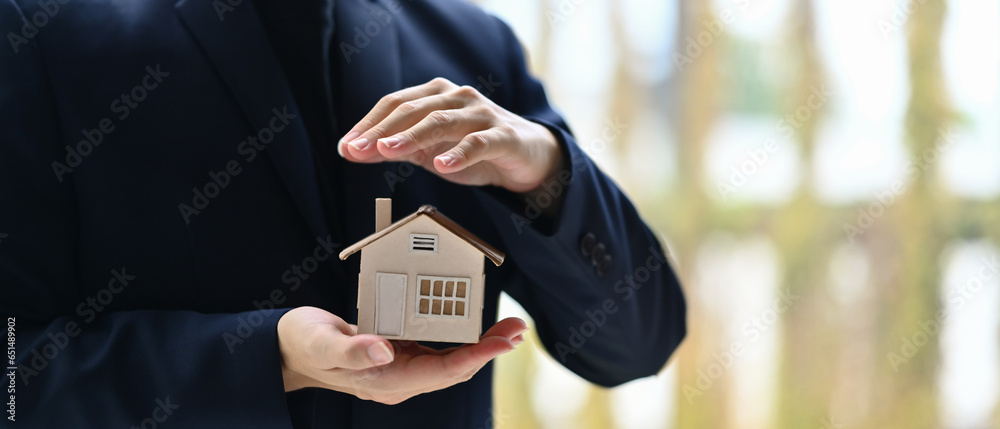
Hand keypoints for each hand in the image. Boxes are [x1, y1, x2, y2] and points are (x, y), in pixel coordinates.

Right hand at [277, 306, 527, 403]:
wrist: (291, 348)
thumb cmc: (304, 343)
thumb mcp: (321, 343)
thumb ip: (352, 349)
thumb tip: (385, 351)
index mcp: (386, 381)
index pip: (441, 373)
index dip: (475, 358)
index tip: (502, 343)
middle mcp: (401, 379)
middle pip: (456, 369)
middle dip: (490, 350)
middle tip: (518, 328)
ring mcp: (404, 368)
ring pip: (453, 360)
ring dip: (483, 344)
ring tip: (510, 326)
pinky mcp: (403, 354)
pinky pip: (440, 348)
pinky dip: (463, 335)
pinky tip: (478, 323)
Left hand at [337, 78, 563, 193]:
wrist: (527, 157)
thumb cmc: (474, 149)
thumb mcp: (431, 150)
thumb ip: (397, 148)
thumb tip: (354, 150)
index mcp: (436, 96)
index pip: (395, 104)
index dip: (368, 124)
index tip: (347, 147)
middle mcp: (458, 97)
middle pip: (413, 110)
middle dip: (381, 130)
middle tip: (357, 150)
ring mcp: (482, 114)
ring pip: (442, 121)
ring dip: (412, 136)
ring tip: (388, 150)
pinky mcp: (504, 135)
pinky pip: (479, 142)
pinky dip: (460, 153)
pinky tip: (443, 165)